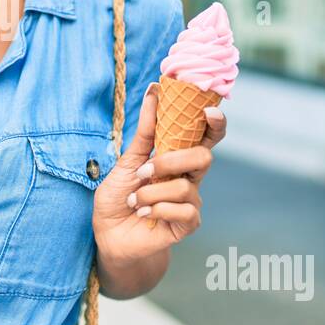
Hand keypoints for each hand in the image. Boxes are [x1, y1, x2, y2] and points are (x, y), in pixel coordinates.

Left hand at [92, 82, 225, 263]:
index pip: (207, 137)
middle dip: (171, 161)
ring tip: (134, 200)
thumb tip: (154, 90)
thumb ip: (145, 130)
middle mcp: (189, 178)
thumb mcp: (128, 160)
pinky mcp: (187, 225)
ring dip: (151, 192)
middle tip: (145, 170)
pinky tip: (143, 214)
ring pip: (185, 187)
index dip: (215, 123)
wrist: (109, 233)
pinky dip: (157, 210)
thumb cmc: (120, 195)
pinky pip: (184, 211)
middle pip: (203, 158)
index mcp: (178, 158)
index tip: (208, 110)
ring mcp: (190, 201)